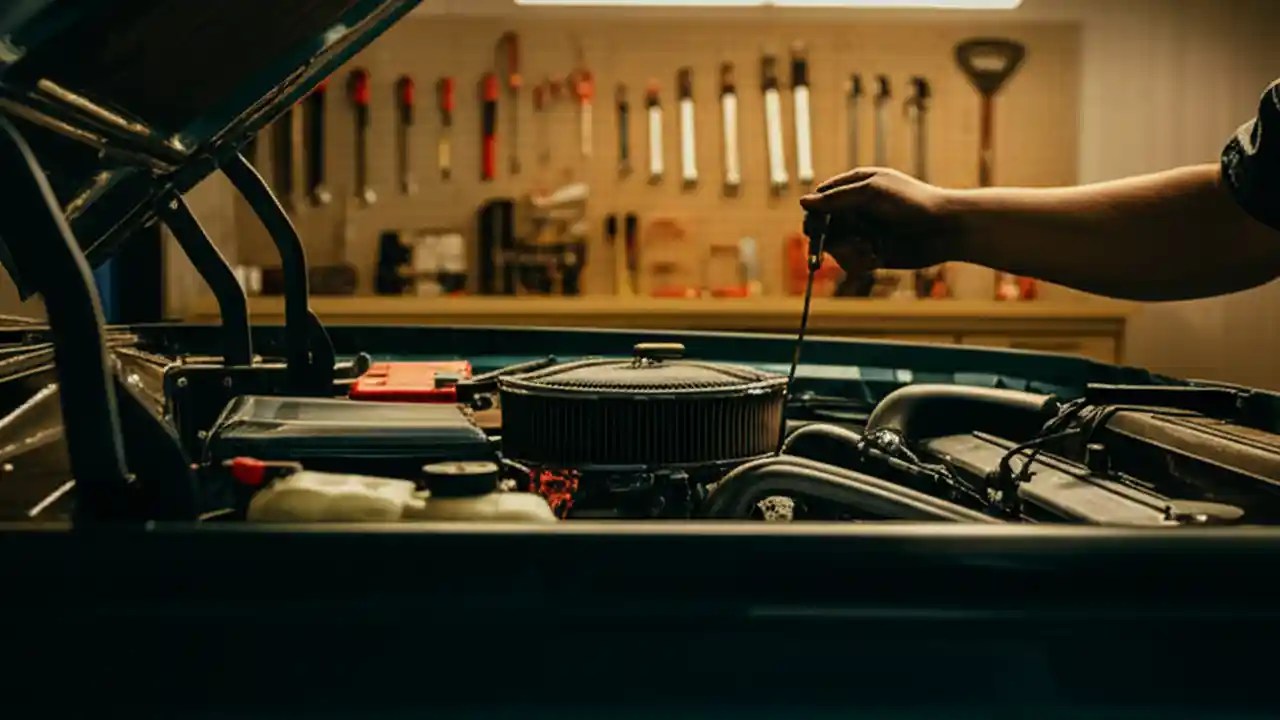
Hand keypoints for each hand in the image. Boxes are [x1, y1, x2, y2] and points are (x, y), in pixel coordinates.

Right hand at [800, 167, 958, 274]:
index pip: (820, 200)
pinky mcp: (871, 253)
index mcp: (855, 186)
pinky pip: (850, 262)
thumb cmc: (912, 202)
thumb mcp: (871, 193)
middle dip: (828, 237)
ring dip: (848, 251)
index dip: (815, 214)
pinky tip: (877, 256)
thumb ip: (837, 199)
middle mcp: (856, 209)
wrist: (945, 229)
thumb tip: (803, 202)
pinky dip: (860, 261)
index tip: (817, 227)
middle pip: (823, 226)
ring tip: (868, 248)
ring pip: (835, 247)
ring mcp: (863, 232)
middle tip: (835, 243)